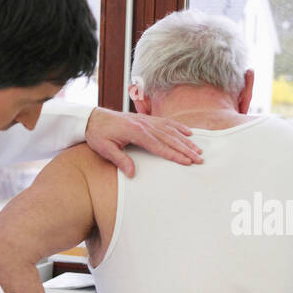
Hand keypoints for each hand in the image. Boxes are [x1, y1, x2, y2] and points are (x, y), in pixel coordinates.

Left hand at [85, 108, 202, 176]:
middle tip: (199, 159)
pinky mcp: (146, 119)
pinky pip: (166, 123)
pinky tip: (188, 133)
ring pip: (171, 131)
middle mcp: (145, 125)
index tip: (187, 162)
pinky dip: (178, 128)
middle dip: (186, 149)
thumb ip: (120, 160)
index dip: (174, 155)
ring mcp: (147, 121)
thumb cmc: (98, 135)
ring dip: (186, 140)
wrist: (93, 118)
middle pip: (170, 139)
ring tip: (198, 149)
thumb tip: (132, 174)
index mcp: (136, 133)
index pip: (160, 147)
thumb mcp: (104, 149)